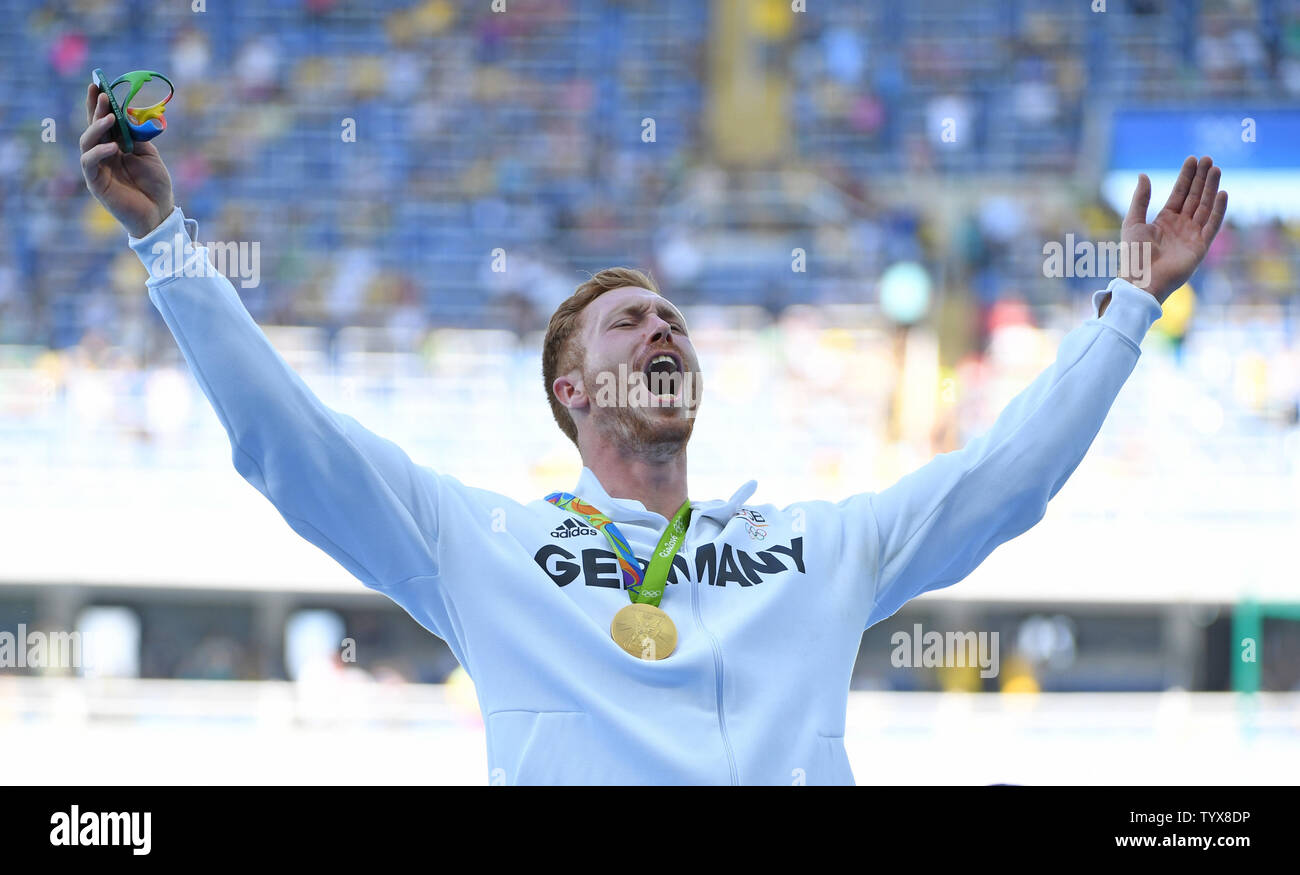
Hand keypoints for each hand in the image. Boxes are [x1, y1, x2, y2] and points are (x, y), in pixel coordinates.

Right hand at [79, 83, 174, 238]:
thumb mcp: (149, 155)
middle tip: (101, 94)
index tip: (98, 84)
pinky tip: (113, 147)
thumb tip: (127, 115)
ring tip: (111, 118)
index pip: (103, 122)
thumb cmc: (155, 186)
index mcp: (115, 146)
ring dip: (97, 128)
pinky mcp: (96, 183)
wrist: (159, 213)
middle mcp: (103, 155)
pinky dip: (99, 152)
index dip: (98, 104)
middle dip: (96, 109)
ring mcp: (97, 168)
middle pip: (92, 128)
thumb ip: (137, 137)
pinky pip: (90, 163)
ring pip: (87, 142)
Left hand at [1118, 156, 1227, 303]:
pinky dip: (1218, 210)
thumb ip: (1140, 200)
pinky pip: (1212, 225)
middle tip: (1209, 159)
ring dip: (1211, 188)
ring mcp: (1192, 236)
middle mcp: (1180, 226)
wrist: (1141, 281)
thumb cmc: (1133, 255)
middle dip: (1201, 178)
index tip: (1193, 159)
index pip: (1179, 194)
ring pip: (1205, 207)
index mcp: (1164, 221)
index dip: (1186, 177)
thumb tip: (1143, 175)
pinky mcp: (1200, 247)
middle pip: (1195, 197)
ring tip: (1216, 169)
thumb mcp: (1133, 222)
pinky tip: (1223, 193)